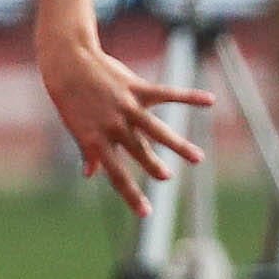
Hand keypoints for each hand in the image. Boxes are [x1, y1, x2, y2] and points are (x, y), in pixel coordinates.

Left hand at [38, 33, 210, 216]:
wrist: (68, 64)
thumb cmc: (71, 99)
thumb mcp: (76, 128)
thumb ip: (87, 152)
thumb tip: (89, 174)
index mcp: (96, 141)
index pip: (116, 175)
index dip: (130, 195)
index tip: (146, 213)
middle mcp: (112, 126)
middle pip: (137, 151)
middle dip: (153, 166)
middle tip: (167, 179)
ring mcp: (126, 107)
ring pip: (155, 129)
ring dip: (177, 144)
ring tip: (197, 158)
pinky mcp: (137, 89)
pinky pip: (167, 94)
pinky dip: (189, 97)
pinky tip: (210, 101)